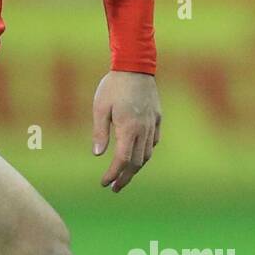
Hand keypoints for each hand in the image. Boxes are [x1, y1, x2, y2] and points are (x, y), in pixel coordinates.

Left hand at [92, 71, 160, 193]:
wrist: (136, 66)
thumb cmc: (113, 86)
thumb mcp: (100, 108)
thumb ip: (100, 132)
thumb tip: (98, 154)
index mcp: (129, 129)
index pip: (122, 160)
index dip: (113, 174)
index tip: (105, 184)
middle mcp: (143, 130)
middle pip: (136, 163)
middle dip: (125, 178)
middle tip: (114, 188)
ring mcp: (152, 124)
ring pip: (147, 154)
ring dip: (136, 167)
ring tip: (125, 175)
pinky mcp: (157, 117)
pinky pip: (153, 141)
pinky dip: (145, 152)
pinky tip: (138, 154)